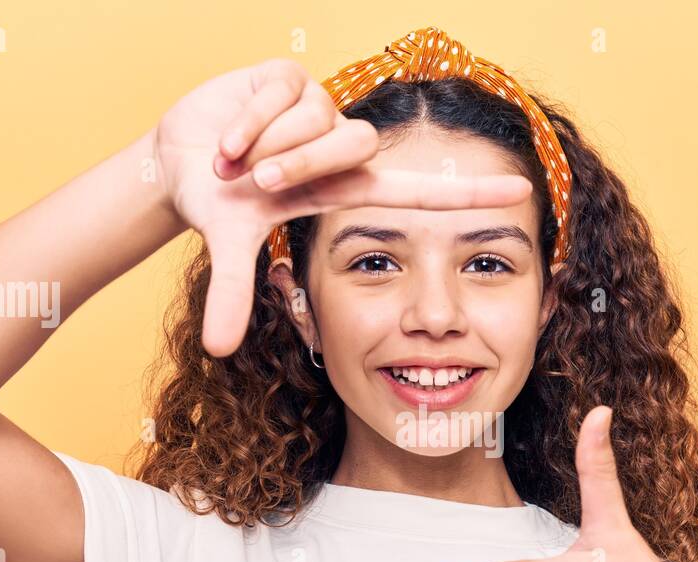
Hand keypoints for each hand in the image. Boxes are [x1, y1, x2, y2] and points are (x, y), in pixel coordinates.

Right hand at [153, 58, 534, 356]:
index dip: (468, 196)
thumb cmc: (216, 201)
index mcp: (342, 189)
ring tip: (234, 159)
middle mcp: (340, 148)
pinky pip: (279, 94)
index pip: (418, 194)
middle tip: (253, 180)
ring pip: (311, 120)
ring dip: (262, 144)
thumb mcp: (229, 243)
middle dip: (294, 163)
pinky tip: (228, 133)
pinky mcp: (290, 74)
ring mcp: (318, 108)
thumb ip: (232, 294)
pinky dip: (245, 118)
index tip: (522, 194)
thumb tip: (217, 350)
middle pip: (352, 145)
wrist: (175, 157)